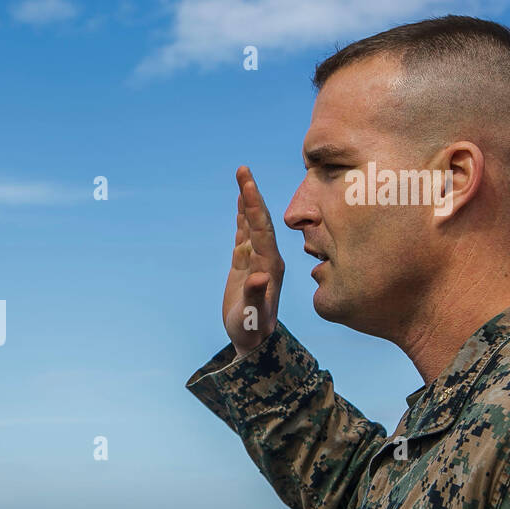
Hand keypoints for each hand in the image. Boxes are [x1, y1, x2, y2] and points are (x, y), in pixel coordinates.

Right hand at [223, 165, 283, 356]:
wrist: (254, 339)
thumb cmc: (251, 330)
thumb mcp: (250, 316)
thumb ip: (254, 295)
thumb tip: (258, 276)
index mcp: (270, 265)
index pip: (261, 229)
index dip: (253, 206)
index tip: (247, 184)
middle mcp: (267, 257)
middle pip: (258, 220)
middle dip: (251, 194)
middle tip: (243, 169)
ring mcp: (257, 258)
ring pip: (252, 223)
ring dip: (246, 200)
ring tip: (242, 176)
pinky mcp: (247, 263)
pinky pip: (245, 233)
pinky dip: (242, 216)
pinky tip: (240, 201)